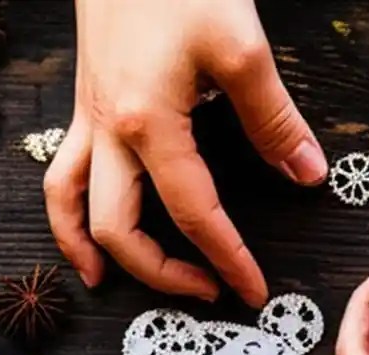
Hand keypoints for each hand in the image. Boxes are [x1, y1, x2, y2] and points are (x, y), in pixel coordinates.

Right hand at [44, 0, 327, 305]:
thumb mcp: (242, 48)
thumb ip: (274, 119)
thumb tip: (306, 173)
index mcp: (148, 124)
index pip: (193, 214)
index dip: (227, 259)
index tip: (252, 289)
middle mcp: (107, 129)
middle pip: (117, 227)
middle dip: (159, 273)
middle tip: (204, 291)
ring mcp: (88, 115)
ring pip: (68, 203)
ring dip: (90, 248)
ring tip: (108, 281)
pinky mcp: (86, 99)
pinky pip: (62, 168)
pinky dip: (68, 204)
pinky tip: (89, 215)